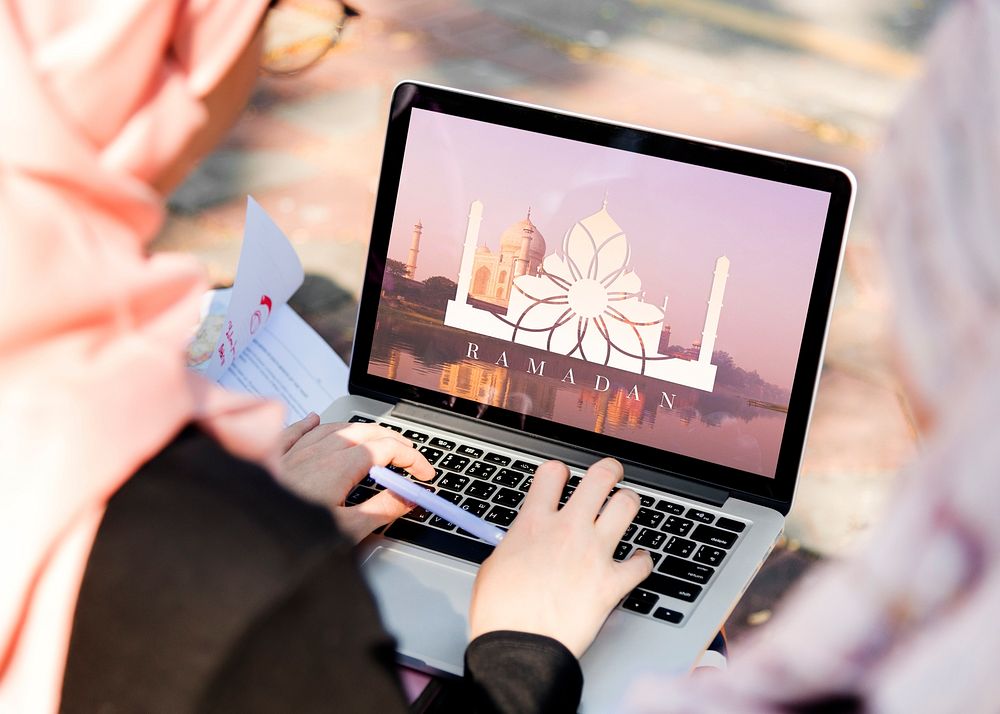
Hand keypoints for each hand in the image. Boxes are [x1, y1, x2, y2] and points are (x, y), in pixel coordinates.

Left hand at [276, 413, 433, 542]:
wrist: (241, 535)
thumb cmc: (289, 535)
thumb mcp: (345, 531)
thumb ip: (381, 510)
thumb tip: (407, 497)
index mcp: (341, 465)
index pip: (388, 449)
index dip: (413, 458)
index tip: (424, 475)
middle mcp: (319, 450)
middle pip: (365, 432)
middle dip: (393, 442)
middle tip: (408, 460)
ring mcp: (294, 450)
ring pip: (334, 427)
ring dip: (360, 432)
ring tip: (375, 442)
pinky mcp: (271, 455)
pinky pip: (295, 430)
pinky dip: (311, 424)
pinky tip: (315, 420)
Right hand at [469, 458, 652, 657]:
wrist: (519, 649)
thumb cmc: (500, 614)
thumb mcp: (494, 564)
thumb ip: (515, 542)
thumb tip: (522, 539)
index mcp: (534, 523)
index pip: (553, 473)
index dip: (559, 471)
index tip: (563, 478)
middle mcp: (568, 530)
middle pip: (600, 477)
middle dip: (608, 471)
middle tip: (609, 475)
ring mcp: (594, 553)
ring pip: (627, 505)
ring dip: (627, 504)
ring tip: (624, 509)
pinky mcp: (612, 583)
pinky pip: (642, 562)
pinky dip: (642, 561)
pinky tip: (636, 562)